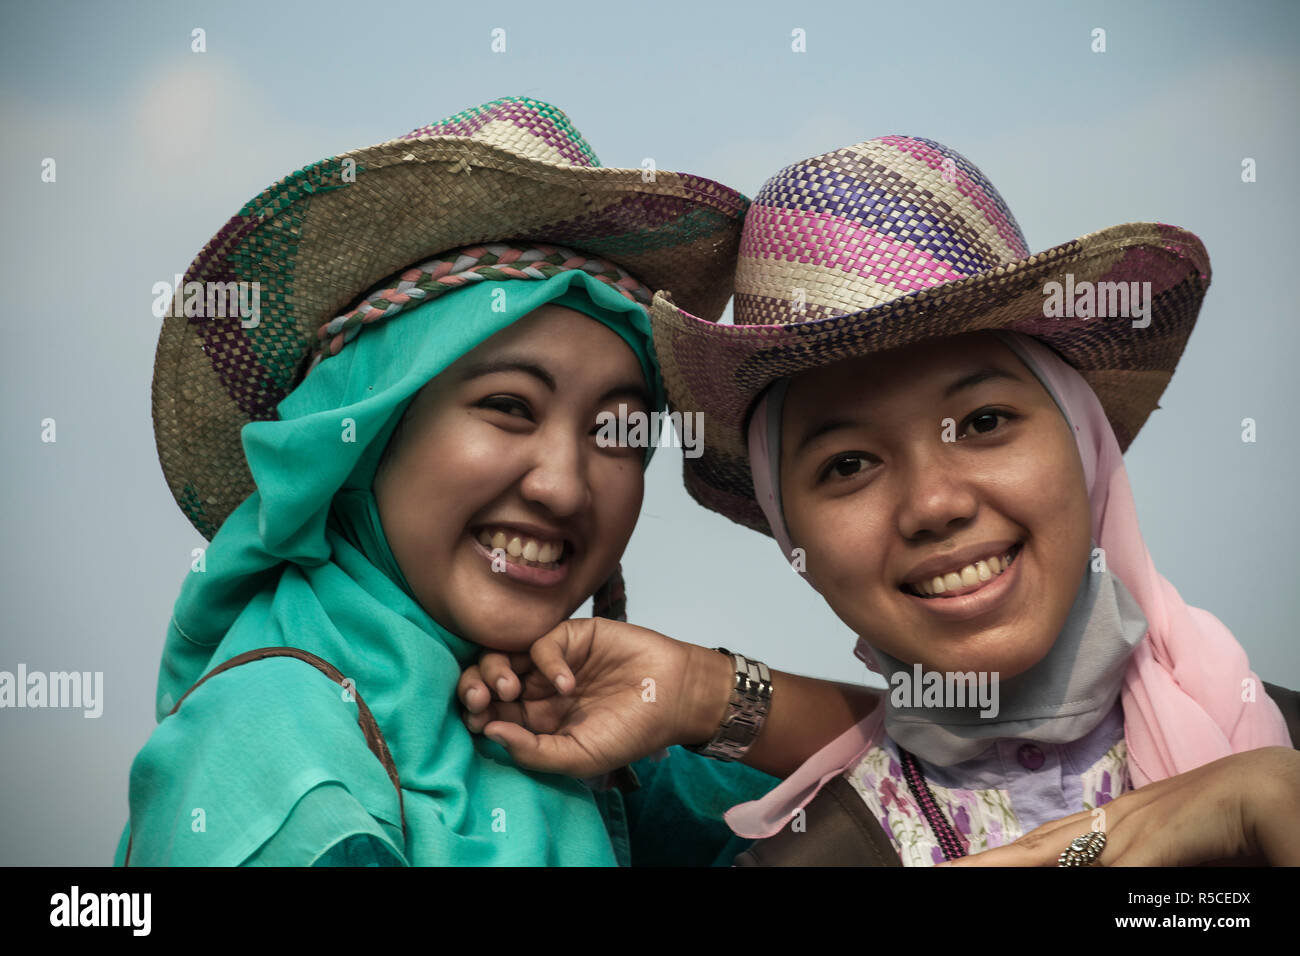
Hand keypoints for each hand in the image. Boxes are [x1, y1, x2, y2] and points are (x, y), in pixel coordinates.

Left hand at [456, 618, 730, 778]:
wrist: (675, 697)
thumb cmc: (631, 733)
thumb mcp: (580, 757)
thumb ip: (533, 751)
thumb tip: (489, 732)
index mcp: (537, 721)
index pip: (491, 713)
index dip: (476, 715)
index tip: (475, 722)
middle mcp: (539, 689)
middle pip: (488, 681)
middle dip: (473, 688)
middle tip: (478, 699)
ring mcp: (553, 661)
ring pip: (505, 656)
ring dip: (494, 670)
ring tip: (509, 688)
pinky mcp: (572, 636)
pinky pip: (541, 643)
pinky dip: (546, 662)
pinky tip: (566, 683)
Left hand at [936, 746, 1299, 866]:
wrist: (1273, 793)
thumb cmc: (1233, 829)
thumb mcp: (1173, 858)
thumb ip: (1138, 869)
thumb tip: (1110, 871)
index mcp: (1116, 824)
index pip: (1047, 844)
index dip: (1007, 856)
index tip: (966, 865)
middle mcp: (1111, 824)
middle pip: (1036, 847)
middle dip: (987, 862)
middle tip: (943, 872)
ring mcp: (1126, 832)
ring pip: (1055, 859)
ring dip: (1010, 866)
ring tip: (958, 875)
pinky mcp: (1148, 847)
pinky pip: (1101, 875)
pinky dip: (1075, 881)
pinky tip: (1043, 883)